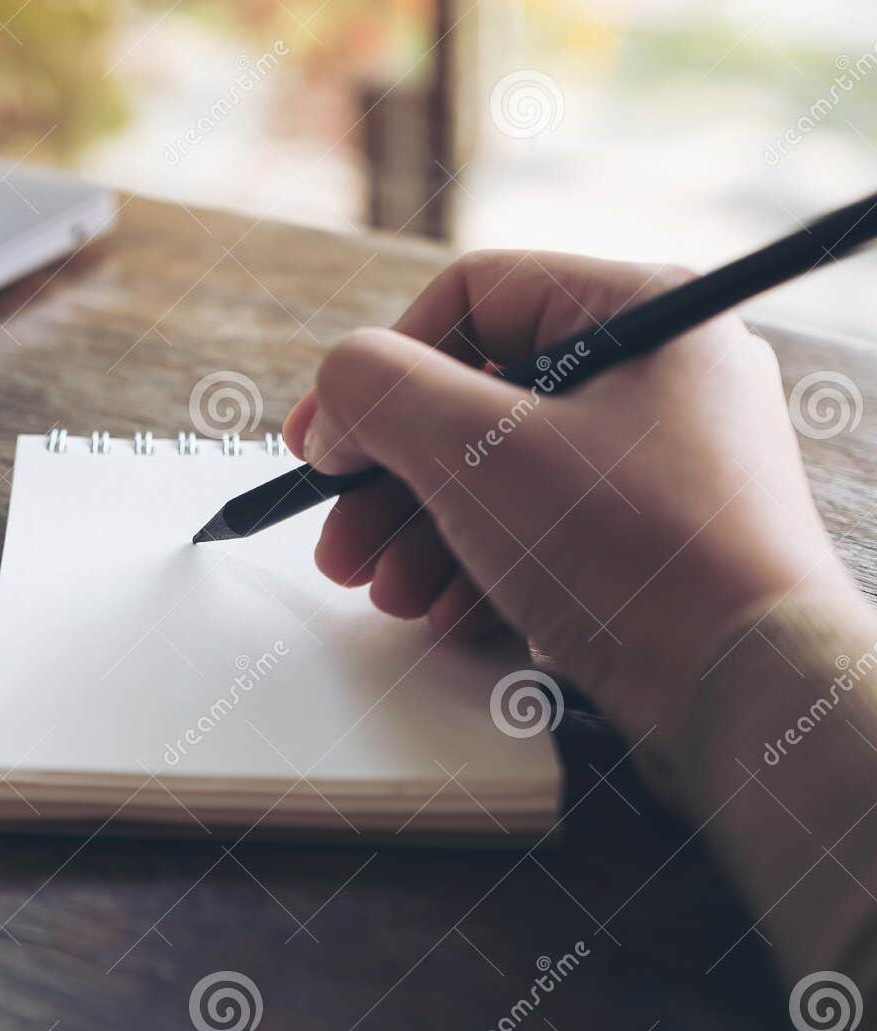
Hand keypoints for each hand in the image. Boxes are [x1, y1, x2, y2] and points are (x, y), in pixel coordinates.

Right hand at [284, 250, 860, 737]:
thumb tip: (334, 399)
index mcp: (639, 312)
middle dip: (389, 479)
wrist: (749, 693)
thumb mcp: (475, 449)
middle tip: (338, 542)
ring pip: (500, 474)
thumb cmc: (633, 552)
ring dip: (420, 534)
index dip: (377, 366)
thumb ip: (378, 392)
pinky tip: (448, 615)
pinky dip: (481, 568)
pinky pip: (542, 530)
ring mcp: (658, 461)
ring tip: (385, 592)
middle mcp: (656, 374)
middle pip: (474, 397)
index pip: (469, 297)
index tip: (321, 441)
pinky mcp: (651, 538)